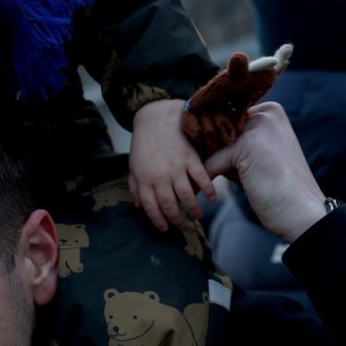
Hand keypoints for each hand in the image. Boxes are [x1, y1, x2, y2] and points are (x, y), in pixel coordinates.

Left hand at [128, 97, 214, 229]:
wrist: (156, 118)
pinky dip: (208, 189)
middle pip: (170, 206)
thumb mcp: (134, 166)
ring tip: (197, 215)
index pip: (152, 208)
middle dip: (177, 220)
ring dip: (193, 210)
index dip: (158, 221)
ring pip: (187, 196)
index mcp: (145, 180)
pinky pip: (201, 178)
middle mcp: (160, 177)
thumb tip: (139, 206)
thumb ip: (136, 187)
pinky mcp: (190, 158)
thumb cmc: (144, 143)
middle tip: (182, 225)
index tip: (165, 228)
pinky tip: (211, 197)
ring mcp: (176, 167)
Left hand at [201, 102, 329, 243]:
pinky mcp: (250, 145)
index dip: (212, 137)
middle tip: (191, 169)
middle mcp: (267, 113)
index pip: (228, 119)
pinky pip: (215, 160)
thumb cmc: (276, 189)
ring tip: (193, 180)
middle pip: (218, 128)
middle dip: (204, 149)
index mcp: (271, 112)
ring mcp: (259, 127)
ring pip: (214, 143)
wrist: (301, 212)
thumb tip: (198, 143)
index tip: (199, 154)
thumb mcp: (255, 159)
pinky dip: (207, 178)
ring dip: (202, 163)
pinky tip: (204, 192)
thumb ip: (234, 145)